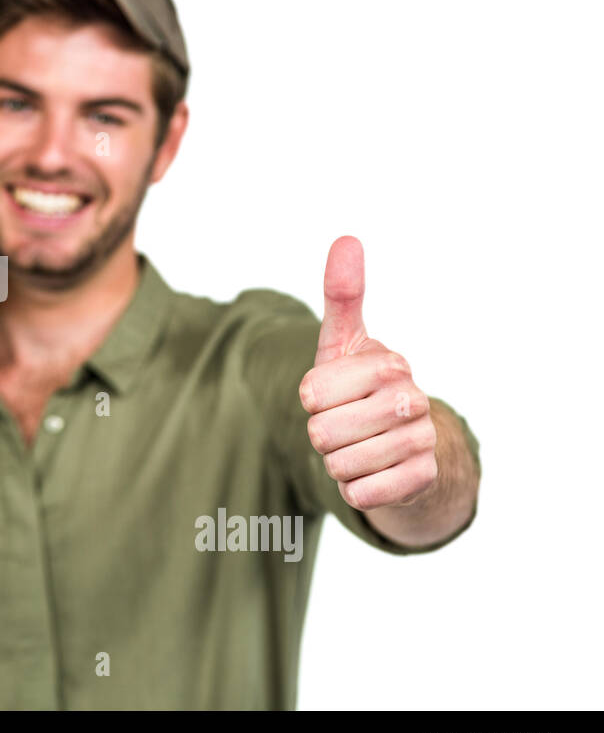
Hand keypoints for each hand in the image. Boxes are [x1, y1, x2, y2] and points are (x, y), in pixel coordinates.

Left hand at [298, 236, 437, 511]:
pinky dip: (356, 489)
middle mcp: (411, 399)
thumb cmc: (362, 386)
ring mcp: (422, 440)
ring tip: (358, 447)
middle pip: (322, 433)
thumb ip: (343, 295)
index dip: (310, 400)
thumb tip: (347, 238)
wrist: (408, 443)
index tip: (330, 394)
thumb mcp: (344, 342)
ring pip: (340, 466)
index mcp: (388, 364)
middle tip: (344, 425)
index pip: (311, 393)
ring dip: (338, 463)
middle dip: (322, 435)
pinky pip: (362, 494)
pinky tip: (373, 473)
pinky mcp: (423, 479)